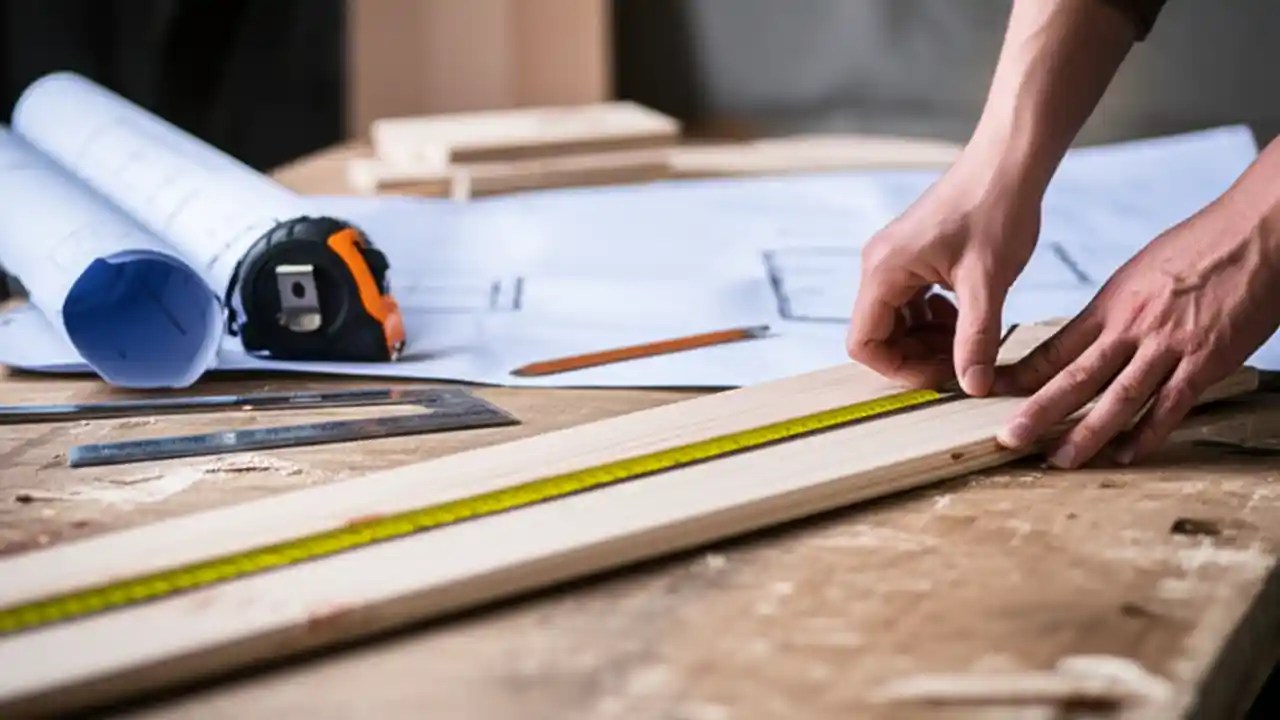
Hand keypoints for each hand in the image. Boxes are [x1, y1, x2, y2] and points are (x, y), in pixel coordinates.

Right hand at [847, 151, 1041, 394]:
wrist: (1008, 160)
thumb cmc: (995, 208)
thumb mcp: (987, 282)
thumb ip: (976, 338)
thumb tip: (973, 387)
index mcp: (883, 272)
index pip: (863, 343)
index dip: (899, 370)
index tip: (942, 377)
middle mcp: (879, 266)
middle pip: (879, 335)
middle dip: (917, 357)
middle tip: (964, 363)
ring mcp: (894, 260)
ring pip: (897, 321)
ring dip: (929, 340)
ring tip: (970, 339)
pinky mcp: (913, 256)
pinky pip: (912, 303)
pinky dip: (936, 320)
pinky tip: (968, 315)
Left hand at [996, 195, 1279, 467]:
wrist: (1258, 231)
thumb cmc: (1204, 244)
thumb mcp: (1143, 271)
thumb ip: (1118, 309)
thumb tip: (1096, 335)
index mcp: (1112, 305)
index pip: (1055, 348)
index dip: (1020, 375)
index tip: (991, 393)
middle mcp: (1132, 327)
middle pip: (1075, 377)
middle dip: (1037, 412)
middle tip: (1008, 438)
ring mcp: (1168, 346)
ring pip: (1118, 398)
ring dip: (1086, 433)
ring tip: (1059, 459)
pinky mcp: (1206, 361)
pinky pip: (1171, 405)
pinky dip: (1148, 434)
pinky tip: (1128, 454)